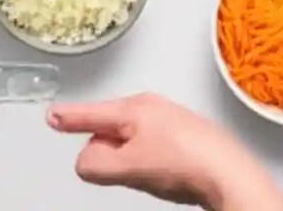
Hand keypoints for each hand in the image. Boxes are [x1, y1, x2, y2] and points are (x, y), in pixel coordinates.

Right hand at [48, 93, 282, 210]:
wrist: (231, 176)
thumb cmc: (182, 165)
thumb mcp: (127, 167)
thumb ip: (94, 163)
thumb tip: (84, 160)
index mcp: (133, 108)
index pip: (90, 113)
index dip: (68, 117)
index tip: (51, 115)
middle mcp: (152, 107)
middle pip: (110, 127)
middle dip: (107, 148)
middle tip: (120, 171)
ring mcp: (172, 120)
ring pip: (132, 139)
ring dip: (129, 158)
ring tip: (149, 176)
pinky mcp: (187, 136)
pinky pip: (152, 146)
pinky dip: (148, 161)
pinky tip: (164, 175)